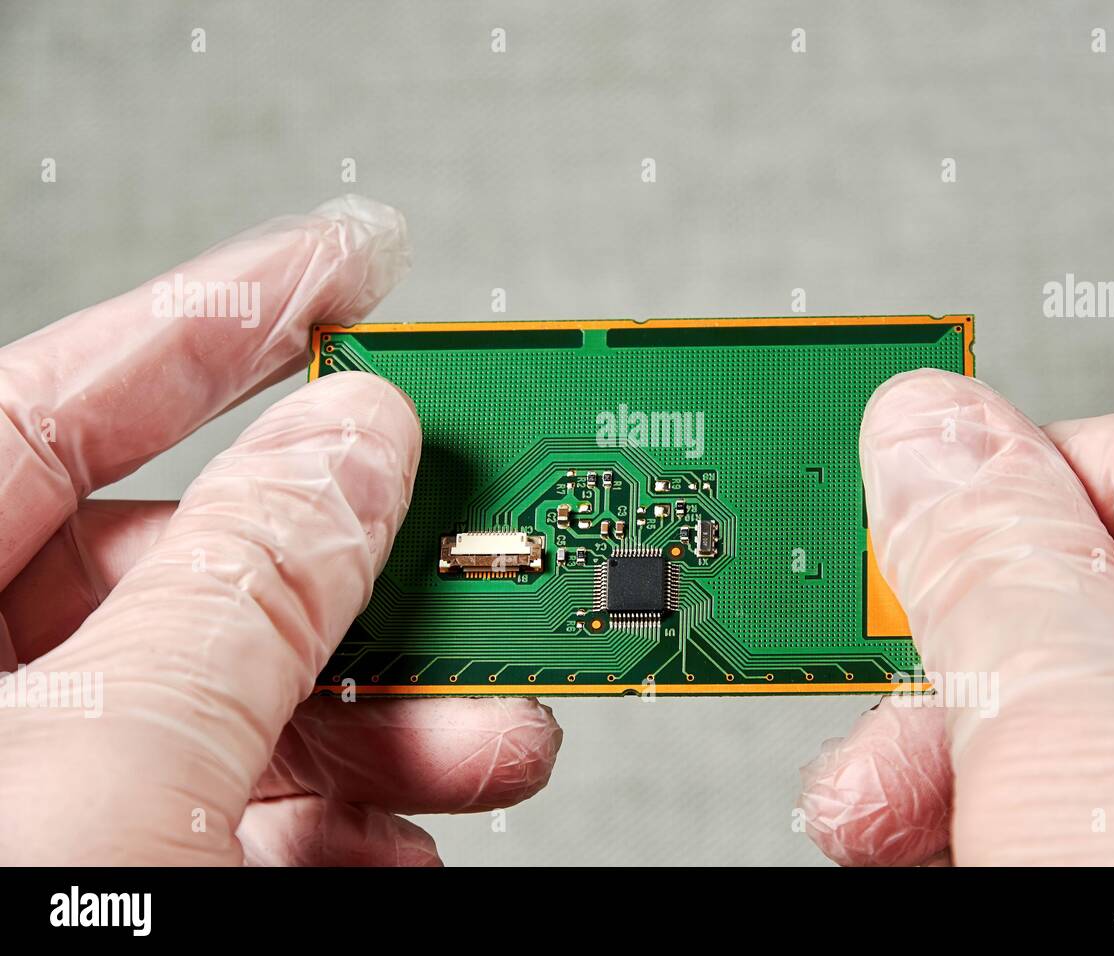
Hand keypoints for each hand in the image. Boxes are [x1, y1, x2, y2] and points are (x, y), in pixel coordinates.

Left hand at [0, 196, 560, 864]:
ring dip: (394, 723)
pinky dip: (341, 824)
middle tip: (490, 551)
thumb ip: (235, 595)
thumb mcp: (100, 763)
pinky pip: (237, 819)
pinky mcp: (115, 875)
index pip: (54, 404)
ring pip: (244, 706)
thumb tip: (359, 447)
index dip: (220, 315)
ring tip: (492, 736)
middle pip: (195, 569)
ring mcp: (38, 795)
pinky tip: (405, 836)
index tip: (352, 260)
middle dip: (370, 577)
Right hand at [799, 369, 1113, 864]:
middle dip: (947, 669)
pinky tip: (936, 846)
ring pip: (1085, 724)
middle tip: (876, 721)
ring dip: (952, 760)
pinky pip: (1111, 804)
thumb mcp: (1070, 713)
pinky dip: (1010, 820)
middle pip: (1090, 611)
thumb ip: (987, 553)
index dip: (981, 500)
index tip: (883, 533)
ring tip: (877, 816)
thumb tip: (925, 434)